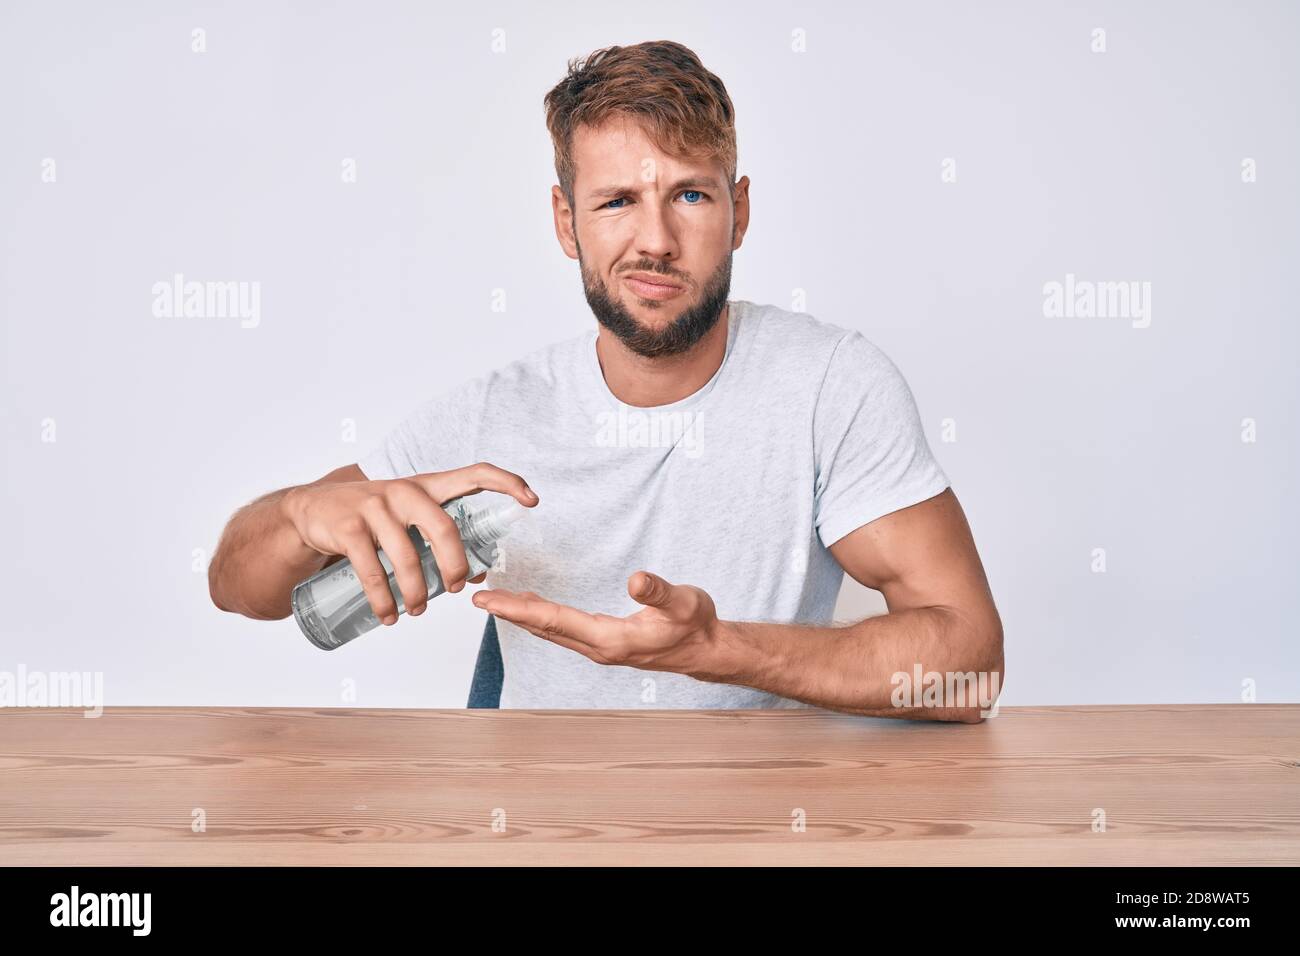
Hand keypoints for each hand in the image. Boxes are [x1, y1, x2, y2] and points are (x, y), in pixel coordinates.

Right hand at [282, 462, 538, 624]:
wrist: (312, 509)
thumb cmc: (373, 517)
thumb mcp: (408, 519)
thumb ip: (438, 538)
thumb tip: (477, 572)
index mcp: (427, 487)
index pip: (474, 473)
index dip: (507, 483)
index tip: (532, 500)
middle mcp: (404, 491)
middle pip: (444, 528)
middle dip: (455, 565)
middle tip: (456, 589)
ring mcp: (374, 506)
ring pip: (407, 558)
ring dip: (416, 593)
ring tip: (417, 610)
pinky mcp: (348, 527)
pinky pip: (372, 571)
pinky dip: (383, 600)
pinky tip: (388, 615)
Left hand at [471, 571, 722, 675]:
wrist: (707, 649)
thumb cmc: (696, 624)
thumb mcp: (684, 601)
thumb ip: (658, 591)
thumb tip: (635, 578)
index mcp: (611, 639)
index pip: (554, 619)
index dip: (519, 608)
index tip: (489, 600)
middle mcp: (598, 648)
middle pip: (544, 628)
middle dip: (509, 612)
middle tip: (476, 598)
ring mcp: (599, 648)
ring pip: (550, 631)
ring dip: (521, 616)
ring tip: (495, 601)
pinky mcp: (603, 643)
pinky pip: (561, 630)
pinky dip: (540, 617)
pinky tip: (532, 606)